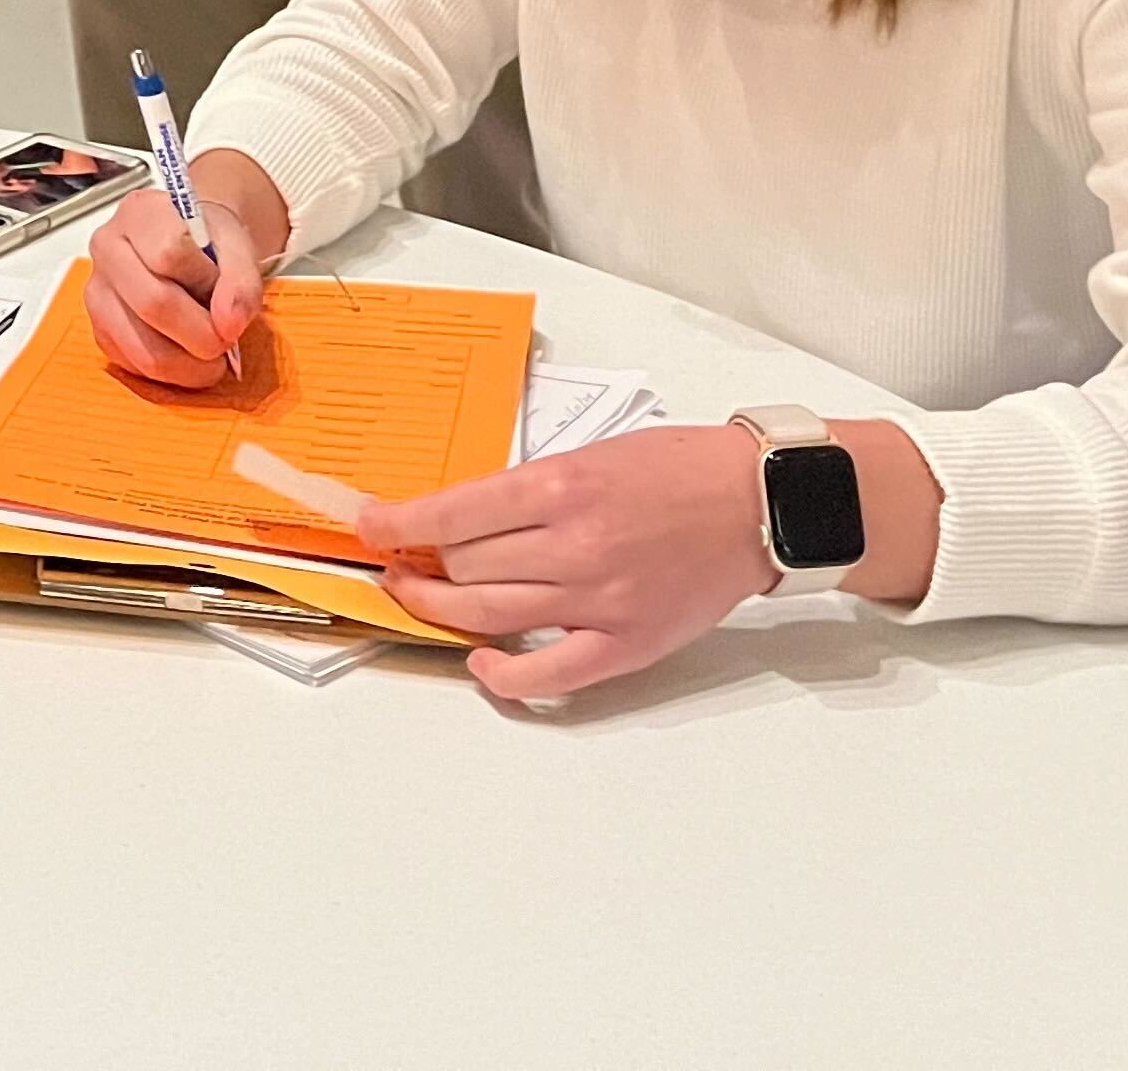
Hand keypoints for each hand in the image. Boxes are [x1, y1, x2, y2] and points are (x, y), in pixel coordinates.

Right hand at [84, 150, 285, 385]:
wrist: (187, 244)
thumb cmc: (206, 241)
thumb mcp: (236, 245)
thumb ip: (241, 280)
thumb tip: (228, 325)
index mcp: (140, 212)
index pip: (170, 253)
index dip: (208, 283)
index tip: (226, 293)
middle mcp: (108, 248)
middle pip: (154, 303)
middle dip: (202, 334)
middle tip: (226, 340)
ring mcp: (98, 291)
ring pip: (143, 347)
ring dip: (190, 364)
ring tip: (212, 356)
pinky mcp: (100, 329)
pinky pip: (135, 365)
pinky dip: (172, 373)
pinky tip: (188, 356)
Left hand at [360, 426, 780, 700]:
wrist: (756, 501)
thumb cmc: (679, 469)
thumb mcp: (592, 452)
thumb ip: (530, 488)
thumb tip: (466, 516)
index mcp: (562, 485)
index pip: (453, 513)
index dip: (399, 522)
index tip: (372, 524)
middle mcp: (573, 545)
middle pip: (465, 566)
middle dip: (421, 561)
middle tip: (401, 557)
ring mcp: (598, 601)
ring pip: (489, 614)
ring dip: (440, 607)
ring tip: (420, 595)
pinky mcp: (624, 643)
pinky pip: (547, 674)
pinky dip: (503, 675)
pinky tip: (479, 661)